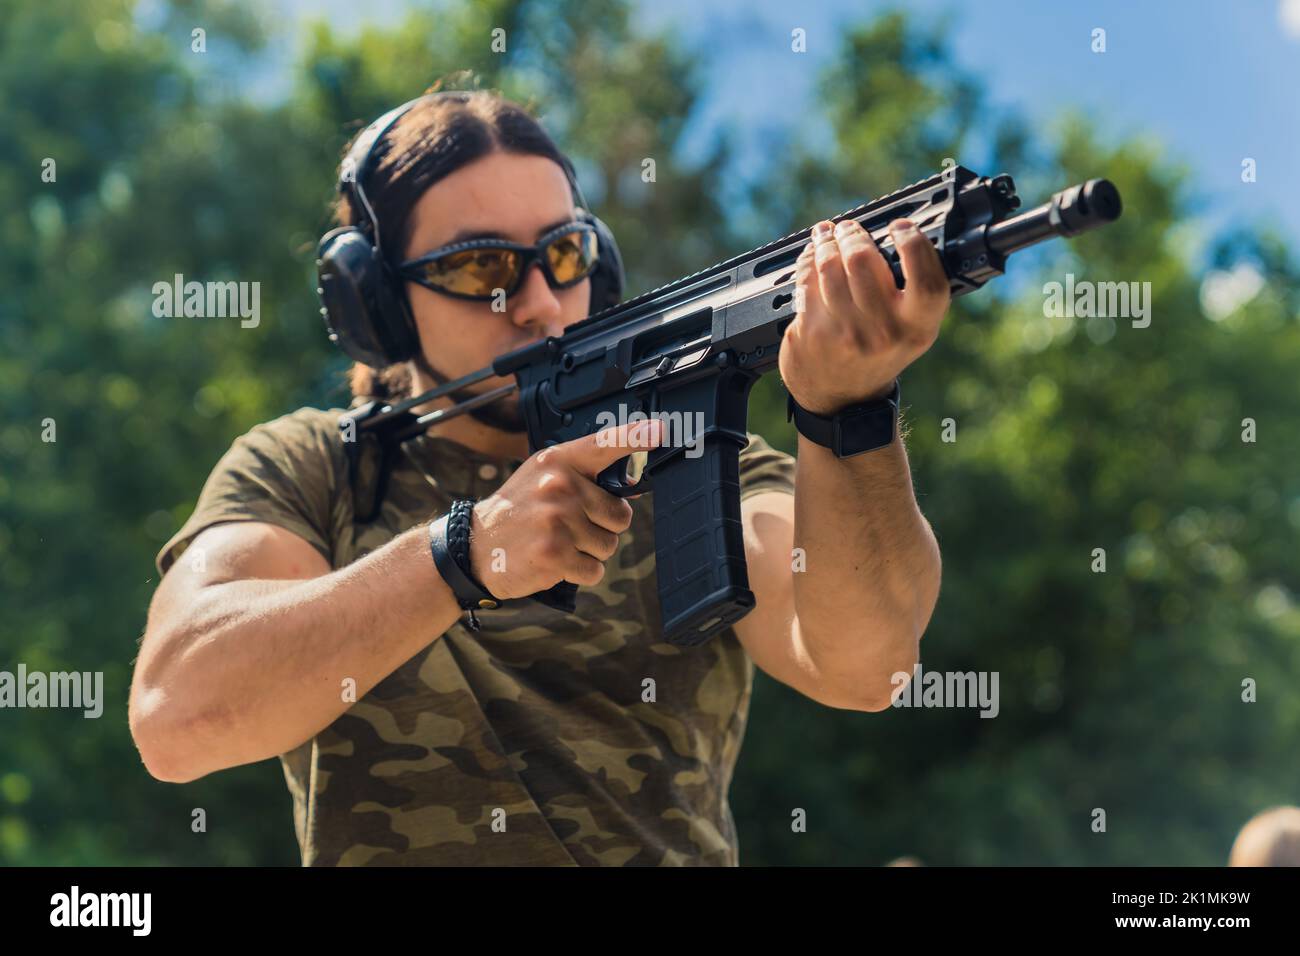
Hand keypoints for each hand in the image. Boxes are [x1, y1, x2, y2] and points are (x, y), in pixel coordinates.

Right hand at [467, 418, 663, 598]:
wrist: (474, 547)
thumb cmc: (517, 511)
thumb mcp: (541, 477)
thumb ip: (582, 475)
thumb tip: (630, 484)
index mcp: (558, 461)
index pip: (604, 444)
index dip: (635, 437)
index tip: (659, 430)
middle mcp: (559, 486)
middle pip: (620, 516)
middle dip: (602, 528)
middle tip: (569, 527)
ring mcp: (557, 520)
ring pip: (609, 545)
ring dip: (590, 552)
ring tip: (558, 543)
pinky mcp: (555, 554)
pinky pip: (594, 570)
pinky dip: (580, 572)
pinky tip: (555, 562)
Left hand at [779, 217, 950, 415]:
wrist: (842, 400)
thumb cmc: (879, 353)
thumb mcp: (911, 331)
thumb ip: (912, 291)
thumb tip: (891, 235)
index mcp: (917, 328)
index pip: (926, 278)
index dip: (914, 244)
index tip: (899, 227)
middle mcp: (883, 332)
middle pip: (864, 260)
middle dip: (853, 234)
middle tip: (849, 228)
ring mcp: (844, 332)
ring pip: (829, 266)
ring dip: (826, 242)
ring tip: (827, 234)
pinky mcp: (811, 332)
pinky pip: (806, 281)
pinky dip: (808, 260)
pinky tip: (812, 254)